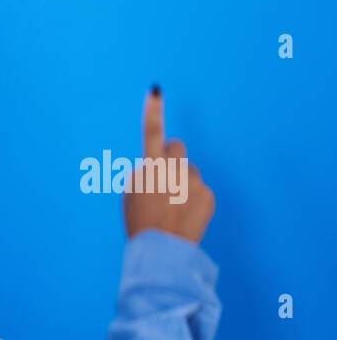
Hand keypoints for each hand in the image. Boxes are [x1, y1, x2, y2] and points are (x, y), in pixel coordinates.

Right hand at [124, 87, 214, 243]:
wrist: (162, 250)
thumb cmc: (140, 223)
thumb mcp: (131, 195)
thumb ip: (143, 174)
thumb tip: (155, 166)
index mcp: (150, 169)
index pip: (150, 134)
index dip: (152, 111)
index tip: (155, 90)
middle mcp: (174, 170)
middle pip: (176, 147)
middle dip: (171, 156)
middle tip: (165, 177)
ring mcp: (194, 181)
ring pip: (189, 172)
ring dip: (182, 182)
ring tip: (173, 208)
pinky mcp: (208, 195)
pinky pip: (199, 190)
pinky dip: (193, 200)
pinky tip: (184, 217)